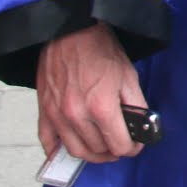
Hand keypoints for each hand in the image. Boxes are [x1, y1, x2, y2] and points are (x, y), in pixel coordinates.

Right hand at [36, 22, 145, 163]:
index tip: (135, 146)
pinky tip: (70, 149)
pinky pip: (48, 142)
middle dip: (113, 151)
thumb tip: (141, 127)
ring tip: (102, 148)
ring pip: (75, 150)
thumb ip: (136, 105)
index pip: (118, 145)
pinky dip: (58, 151)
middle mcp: (77, 115)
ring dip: (91, 154)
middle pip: (98, 150)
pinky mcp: (44, 111)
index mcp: (101, 107)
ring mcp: (57, 115)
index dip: (131, 148)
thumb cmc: (102, 50)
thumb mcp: (129, 76)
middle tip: (120, 145)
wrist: (71, 32)